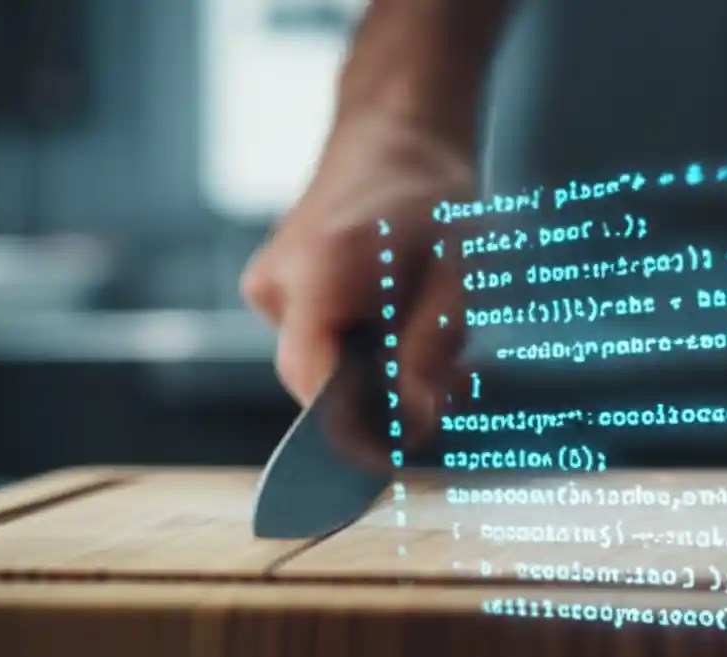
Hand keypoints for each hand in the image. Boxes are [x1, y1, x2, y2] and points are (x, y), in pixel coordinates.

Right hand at [241, 110, 474, 446]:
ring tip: (432, 322)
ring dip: (384, 365)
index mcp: (320, 273)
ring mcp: (270, 288)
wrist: (396, 136)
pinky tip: (401, 311)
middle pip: (323, 382)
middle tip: (452, 372)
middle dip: (389, 392)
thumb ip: (431, 348)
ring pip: (326, 366)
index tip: (403, 449)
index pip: (313, 383)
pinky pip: (321, 344)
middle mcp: (278, 284)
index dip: (355, 428)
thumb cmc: (431, 195)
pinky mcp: (278, 292)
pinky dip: (367, 344)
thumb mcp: (456, 272)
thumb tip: (416, 419)